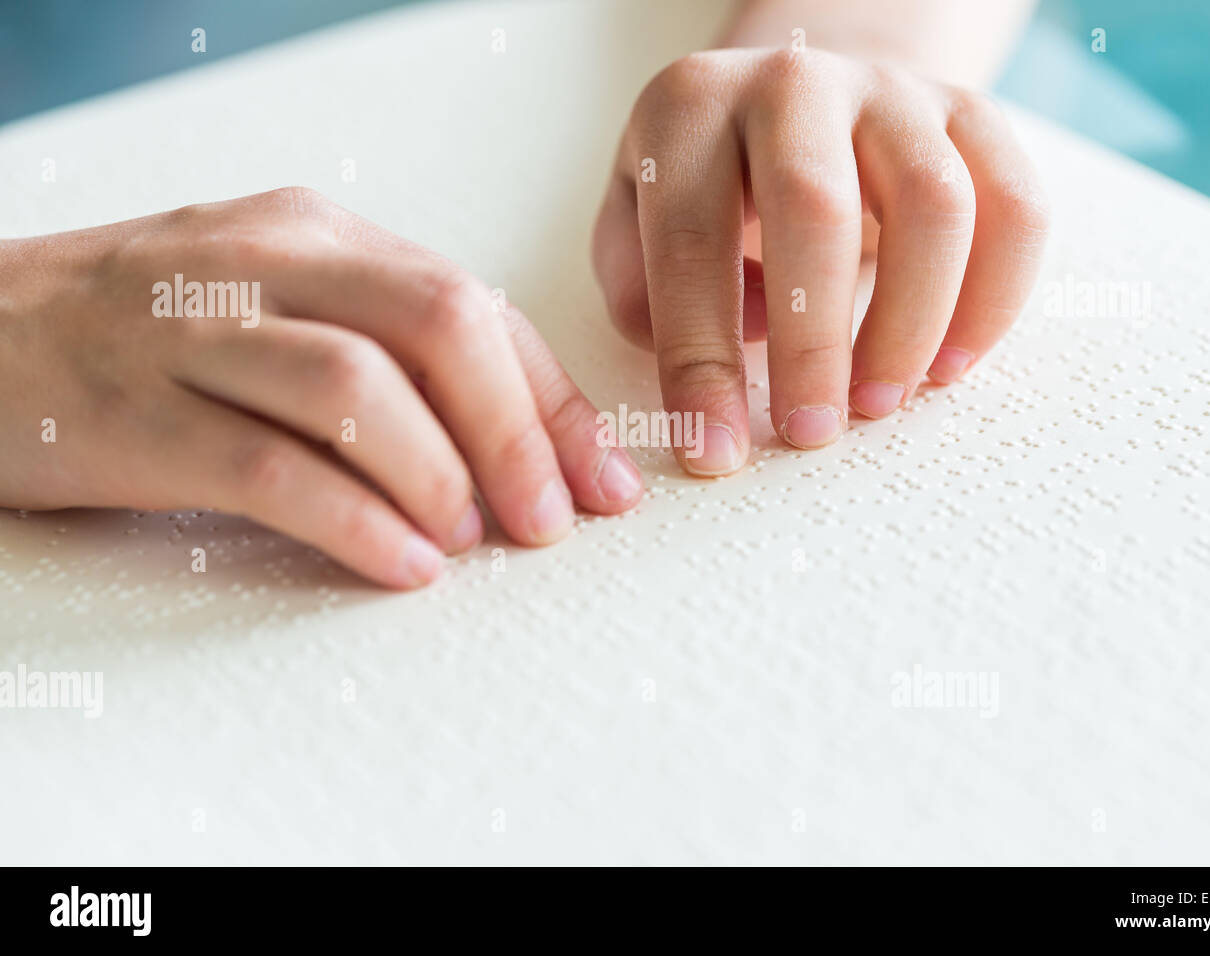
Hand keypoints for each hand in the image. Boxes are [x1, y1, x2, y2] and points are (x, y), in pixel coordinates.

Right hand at [0, 187, 642, 587]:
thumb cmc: (148, 334)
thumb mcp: (278, 308)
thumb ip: (385, 355)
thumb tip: (517, 444)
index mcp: (315, 234)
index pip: (473, 303)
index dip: (553, 400)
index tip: (604, 479)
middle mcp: (261, 264)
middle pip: (436, 324)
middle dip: (518, 431)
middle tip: (554, 518)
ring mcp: (188, 332)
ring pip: (357, 387)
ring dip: (441, 475)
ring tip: (474, 539)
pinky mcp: (131, 413)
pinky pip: (268, 465)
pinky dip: (353, 521)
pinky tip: (401, 564)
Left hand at [592, 48, 1048, 473]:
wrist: (794, 96)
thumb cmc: (706, 185)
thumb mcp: (634, 221)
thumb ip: (642, 288)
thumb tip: (730, 347)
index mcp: (689, 109)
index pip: (688, 242)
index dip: (700, 361)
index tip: (716, 452)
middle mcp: (791, 84)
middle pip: (816, 208)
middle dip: (814, 344)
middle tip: (811, 434)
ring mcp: (890, 91)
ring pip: (934, 204)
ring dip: (911, 325)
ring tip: (881, 403)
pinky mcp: (969, 113)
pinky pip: (1013, 206)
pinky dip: (995, 297)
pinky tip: (952, 363)